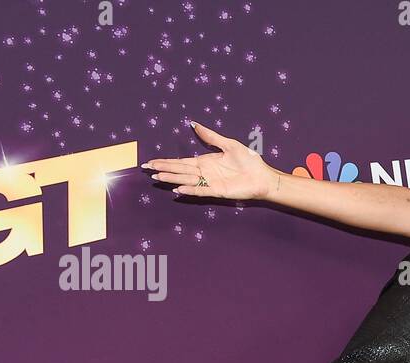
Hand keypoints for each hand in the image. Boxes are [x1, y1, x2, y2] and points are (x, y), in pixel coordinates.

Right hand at [142, 120, 278, 200]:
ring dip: (172, 178)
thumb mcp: (228, 144)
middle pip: (180, 170)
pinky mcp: (218, 191)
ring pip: (186, 180)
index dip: (166, 161)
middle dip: (163, 168)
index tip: (151, 161)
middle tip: (147, 168)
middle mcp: (204, 173)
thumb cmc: (249, 160)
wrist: (263, 176)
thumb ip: (210, 136)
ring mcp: (210, 183)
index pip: (181, 161)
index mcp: (205, 162)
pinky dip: (190, 190)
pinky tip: (178, 189)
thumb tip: (193, 123)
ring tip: (158, 177)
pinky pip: (200, 191)